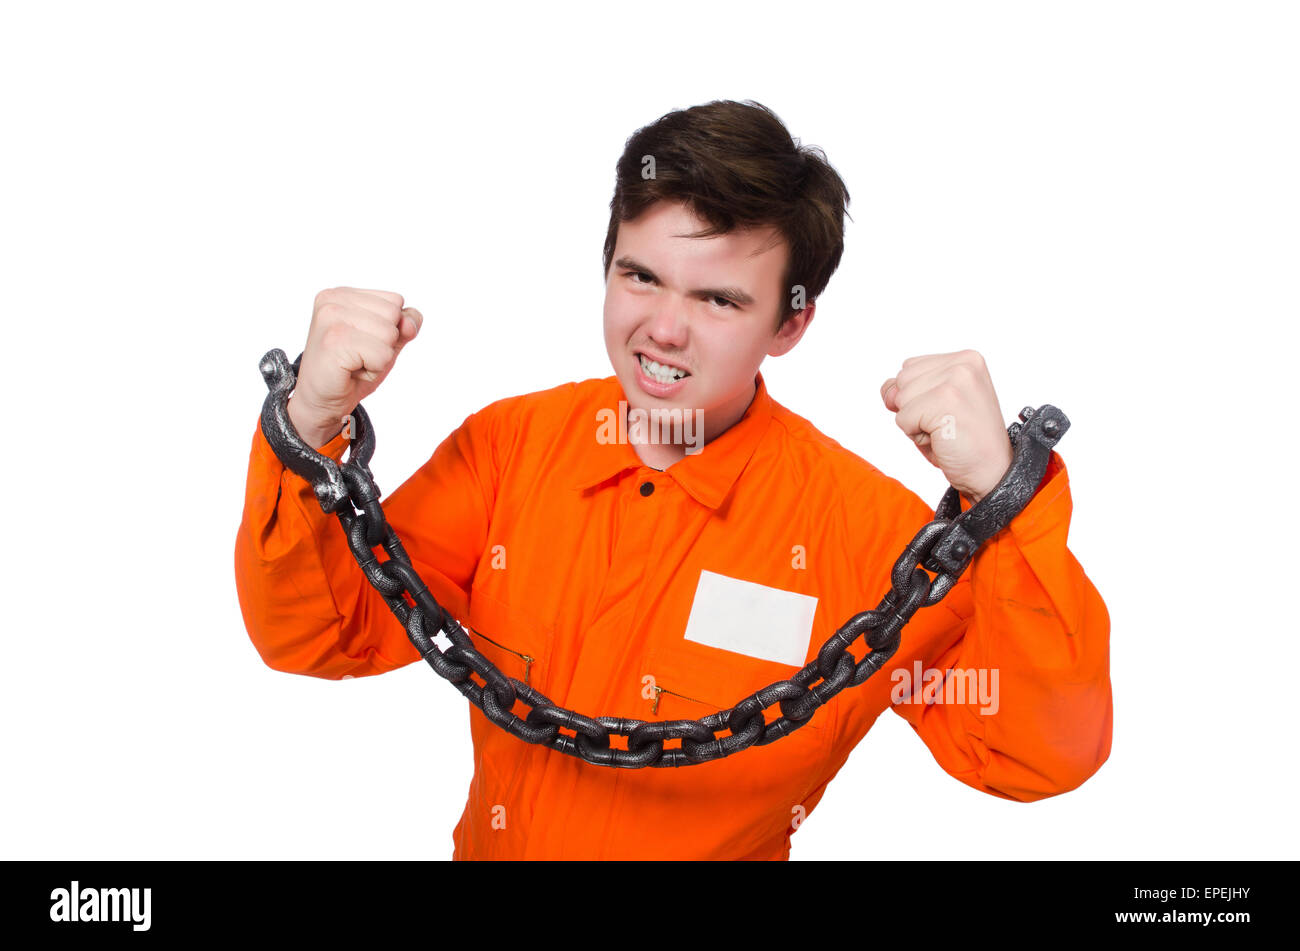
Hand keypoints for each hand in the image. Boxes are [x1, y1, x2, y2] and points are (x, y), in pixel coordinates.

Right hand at [287, 287, 421, 446]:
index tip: (361, 343)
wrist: (320, 402)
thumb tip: (410, 323)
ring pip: (390, 334)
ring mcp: (331, 318)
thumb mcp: (385, 342)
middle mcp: (333, 299)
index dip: (388, 329)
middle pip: (394, 315)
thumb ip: (403, 325)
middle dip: (384, 343)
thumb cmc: (351, 370)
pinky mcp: (334, 340)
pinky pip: (382, 355)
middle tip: (357, 356)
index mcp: (342, 293)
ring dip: (379, 358)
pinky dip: (373, 370)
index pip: (395, 301)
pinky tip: (350, 372)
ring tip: (353, 364)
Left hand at [880, 349, 1012, 503]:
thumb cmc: (963, 441)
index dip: (916, 398)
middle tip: (946, 424)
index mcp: (965, 359)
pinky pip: (903, 419)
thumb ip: (907, 389)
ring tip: (945, 431)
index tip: (947, 412)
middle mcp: (963, 363)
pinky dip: (916, 436)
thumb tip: (888, 392)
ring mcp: (956, 379)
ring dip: (915, 423)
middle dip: (914, 409)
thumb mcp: (933, 405)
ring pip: (900, 398)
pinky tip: (943, 439)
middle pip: (902, 380)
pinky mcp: (946, 400)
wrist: (992, 472)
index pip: (909, 368)